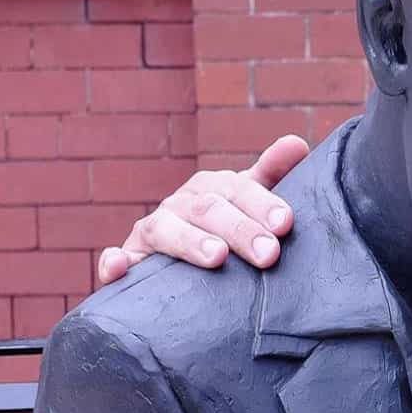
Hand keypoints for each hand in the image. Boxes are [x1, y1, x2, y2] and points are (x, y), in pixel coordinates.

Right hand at [95, 134, 310, 285]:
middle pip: (208, 211)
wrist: (178, 264)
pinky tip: (116, 268)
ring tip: (216, 256)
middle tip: (268, 254)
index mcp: (211, 189)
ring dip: (189, 241)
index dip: (261, 204)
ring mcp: (152, 232)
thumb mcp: (247, 203)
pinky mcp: (129, 260)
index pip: (237, 189)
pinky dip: (112, 262)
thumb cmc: (226, 231)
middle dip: (239, 230)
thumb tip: (298, 144)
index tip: (285, 223)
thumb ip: (271, 176)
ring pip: (165, 231)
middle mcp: (180, 205)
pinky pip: (116, 260)